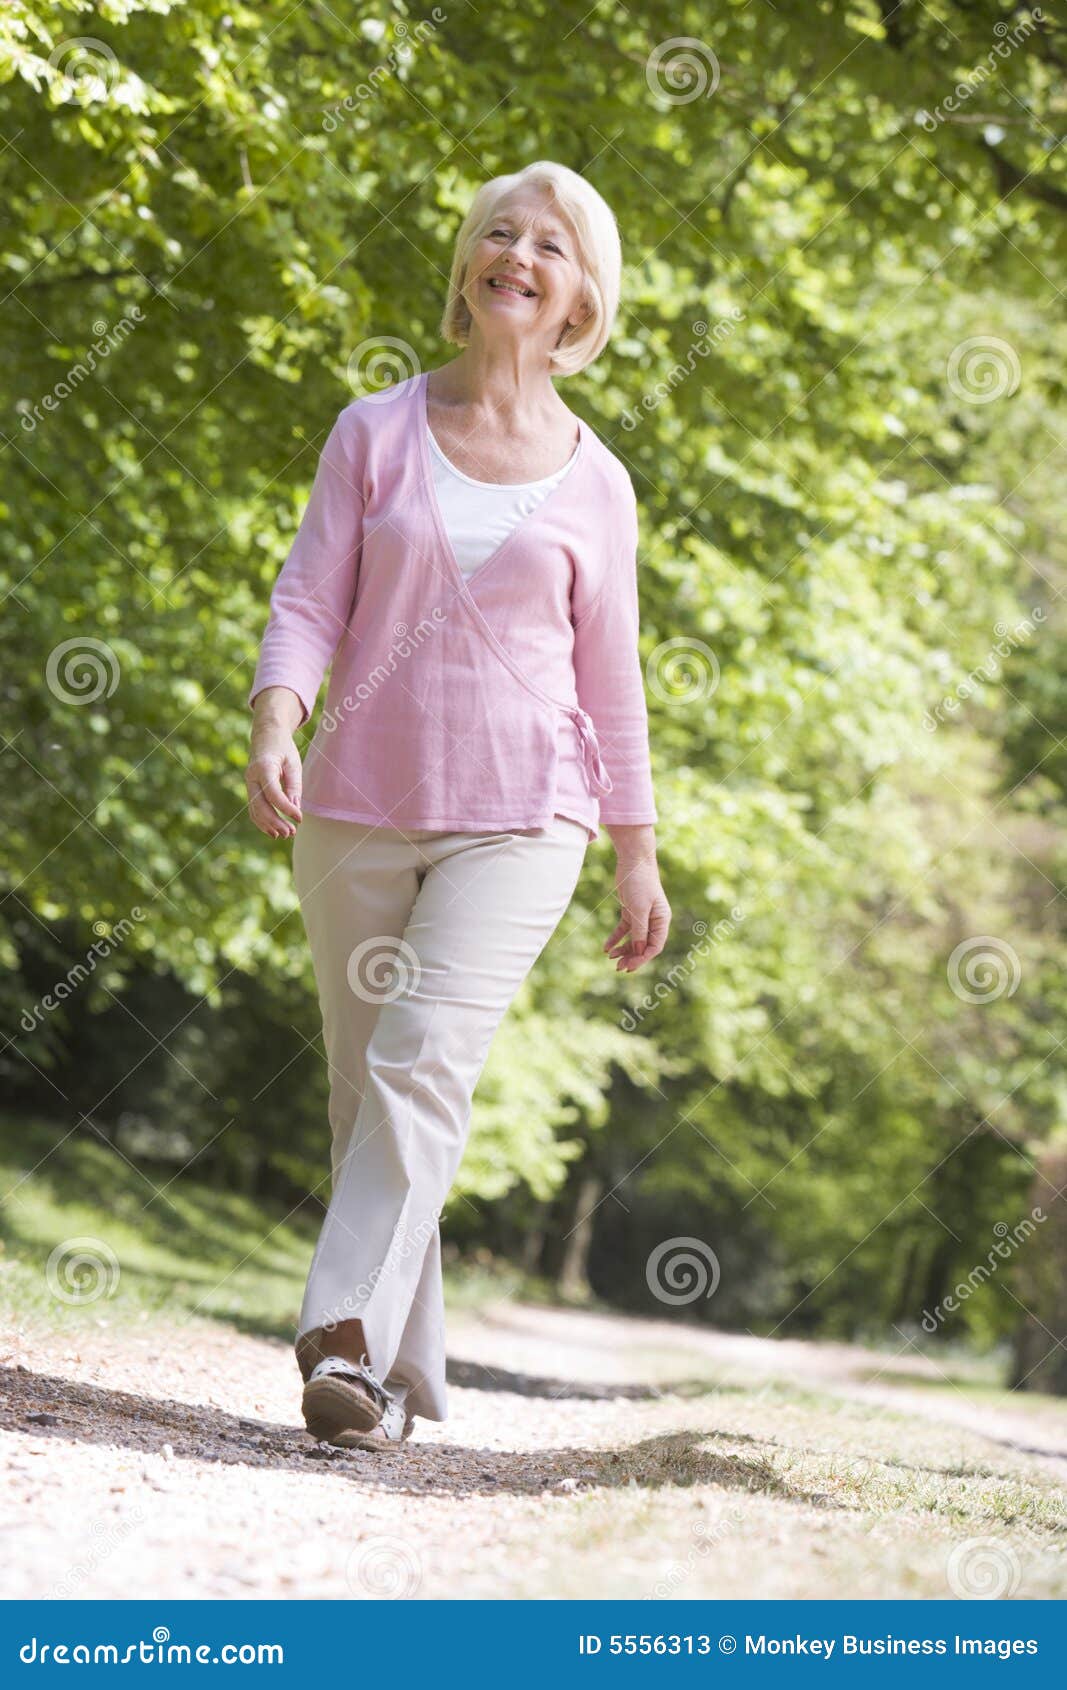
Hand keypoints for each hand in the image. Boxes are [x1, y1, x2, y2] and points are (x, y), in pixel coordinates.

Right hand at [245, 729, 302, 838]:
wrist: (266, 736)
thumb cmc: (283, 748)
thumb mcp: (293, 763)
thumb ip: (294, 786)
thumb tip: (295, 809)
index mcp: (263, 767)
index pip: (273, 794)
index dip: (286, 808)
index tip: (299, 818)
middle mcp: (251, 777)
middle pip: (260, 805)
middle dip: (275, 822)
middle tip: (291, 833)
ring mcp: (248, 784)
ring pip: (254, 810)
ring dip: (269, 825)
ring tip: (286, 834)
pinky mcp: (250, 789)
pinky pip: (253, 809)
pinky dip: (262, 822)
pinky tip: (274, 831)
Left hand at [603, 850, 670, 972]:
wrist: (633, 860)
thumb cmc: (640, 882)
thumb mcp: (638, 908)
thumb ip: (639, 930)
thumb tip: (639, 952)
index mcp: (662, 920)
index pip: (655, 946)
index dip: (643, 958)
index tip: (629, 966)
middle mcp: (654, 920)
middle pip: (644, 945)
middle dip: (632, 957)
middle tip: (618, 968)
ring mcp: (642, 916)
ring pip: (634, 939)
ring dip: (624, 950)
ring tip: (611, 959)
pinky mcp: (630, 911)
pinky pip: (624, 930)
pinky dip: (616, 938)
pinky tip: (606, 948)